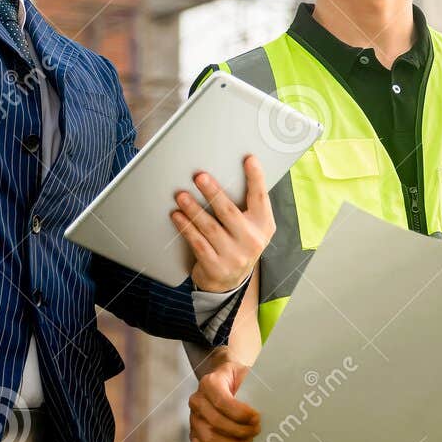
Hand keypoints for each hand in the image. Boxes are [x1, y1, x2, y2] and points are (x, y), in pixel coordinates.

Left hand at [171, 154, 275, 292]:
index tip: (249, 159)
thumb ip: (246, 207)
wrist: (231, 283)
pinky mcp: (216, 266)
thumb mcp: (251, 227)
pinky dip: (186, 228)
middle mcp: (252, 241)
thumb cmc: (239, 244)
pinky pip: (198, 243)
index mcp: (263, 225)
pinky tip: (177, 216)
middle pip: (229, 212)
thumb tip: (227, 175)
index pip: (261, 198)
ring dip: (193, 209)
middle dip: (213, 192)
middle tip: (199, 177)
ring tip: (181, 195)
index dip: (256, 178)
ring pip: (210, 227)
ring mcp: (234, 256)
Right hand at [189, 358, 259, 441]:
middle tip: (256, 430)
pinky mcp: (193, 434)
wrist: (225, 380)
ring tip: (248, 440)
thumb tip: (270, 404)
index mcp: (209, 382)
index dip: (240, 414)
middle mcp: (197, 400)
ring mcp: (193, 418)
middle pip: (216, 423)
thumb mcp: (246, 374)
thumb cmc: (238, 379)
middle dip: (240, 431)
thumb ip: (254, 386)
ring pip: (209, 439)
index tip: (257, 417)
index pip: (222, 402)